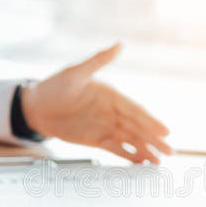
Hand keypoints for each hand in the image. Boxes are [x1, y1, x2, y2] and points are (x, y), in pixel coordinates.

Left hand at [21, 44, 171, 162]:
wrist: (35, 107)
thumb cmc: (53, 86)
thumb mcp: (75, 72)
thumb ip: (98, 60)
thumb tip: (120, 44)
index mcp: (112, 95)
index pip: (135, 110)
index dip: (150, 122)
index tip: (164, 132)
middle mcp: (112, 111)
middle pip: (137, 128)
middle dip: (154, 140)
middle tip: (170, 151)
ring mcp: (106, 126)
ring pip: (130, 140)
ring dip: (145, 150)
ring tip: (159, 162)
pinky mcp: (97, 139)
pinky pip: (116, 148)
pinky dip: (129, 156)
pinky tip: (141, 162)